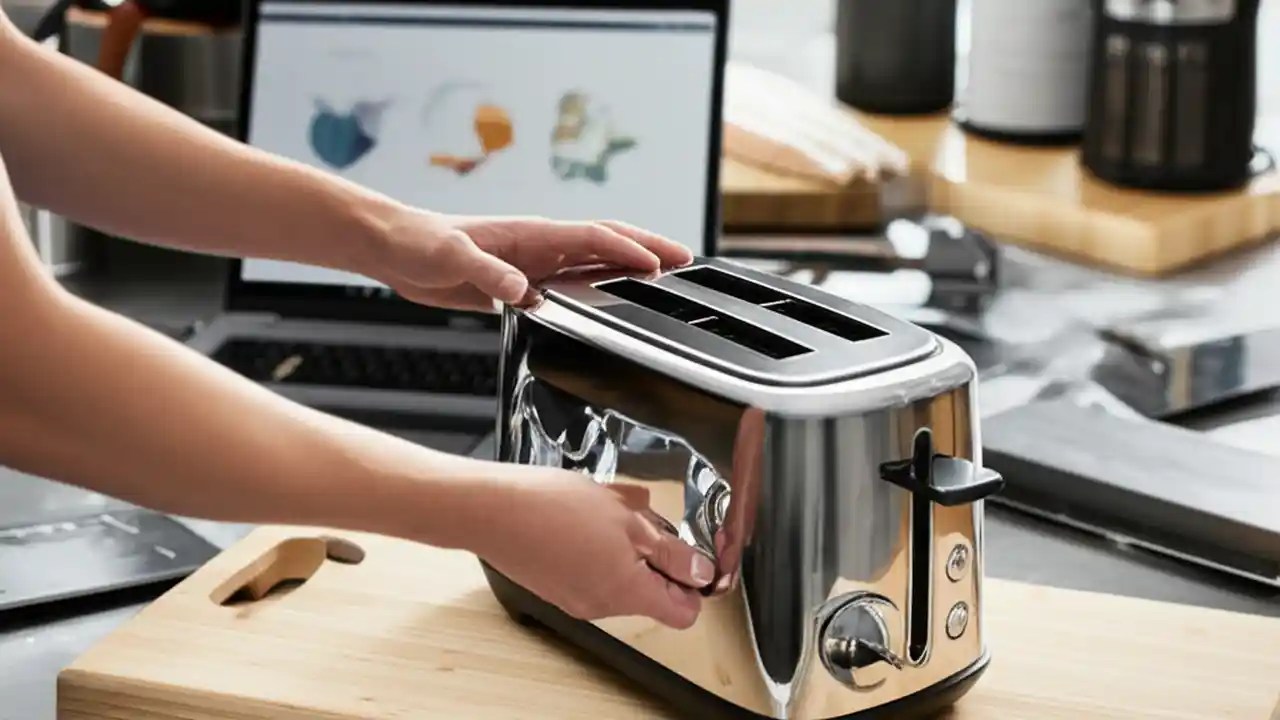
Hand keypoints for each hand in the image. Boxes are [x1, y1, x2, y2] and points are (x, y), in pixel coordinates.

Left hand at [366, 209, 694, 311]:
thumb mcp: (450, 257)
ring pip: (593, 263)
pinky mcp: (520, 282)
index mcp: (529, 234)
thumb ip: (487, 273)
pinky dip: (598, 289)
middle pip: (605, 243)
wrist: (393, 248)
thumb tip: (523, 290)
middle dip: (647, 248)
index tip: (658, 264)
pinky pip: (569, 285)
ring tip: (665, 277)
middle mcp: (538, 246)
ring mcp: (533, 263)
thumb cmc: (417, 242)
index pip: (591, 237)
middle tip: (685, 260)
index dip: (627, 250)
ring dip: (629, 268)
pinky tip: (610, 303)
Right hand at [478, 469, 715, 628]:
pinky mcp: (555, 587)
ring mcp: (576, 599)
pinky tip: (581, 520)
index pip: (683, 613)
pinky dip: (598, 550)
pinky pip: (593, 574)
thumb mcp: (628, 519)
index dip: (693, 583)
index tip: (687, 553)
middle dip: (654, 554)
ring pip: (622, 579)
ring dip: (625, 548)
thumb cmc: (554, 509)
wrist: (492, 511)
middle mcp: (603, 607)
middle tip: (640, 518)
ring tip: (605, 514)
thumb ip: (670, 551)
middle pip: (651, 593)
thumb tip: (700, 572)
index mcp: (628, 593)